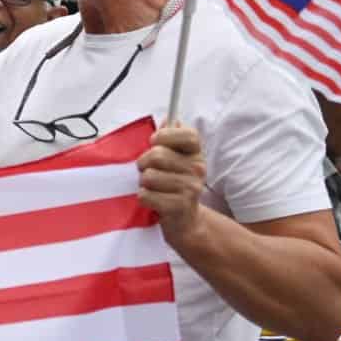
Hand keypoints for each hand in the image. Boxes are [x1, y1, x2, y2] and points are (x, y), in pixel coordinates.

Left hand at [138, 125, 206, 245]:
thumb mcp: (174, 160)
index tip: (154, 142)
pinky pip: (146, 195)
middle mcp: (197, 169)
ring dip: (143, 184)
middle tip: (147, 171)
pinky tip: (154, 201)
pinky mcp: (179, 207)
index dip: (165, 136)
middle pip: (157, 155)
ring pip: (149, 177)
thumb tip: (170, 118)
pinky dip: (143, 199)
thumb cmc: (172, 185)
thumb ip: (170, 139)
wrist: (185, 221)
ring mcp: (190, 188)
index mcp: (196, 153)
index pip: (186, 134)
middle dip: (144, 163)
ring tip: (152, 188)